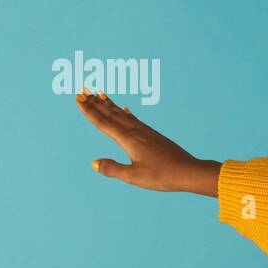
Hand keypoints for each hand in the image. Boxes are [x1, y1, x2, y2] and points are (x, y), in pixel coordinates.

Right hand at [75, 88, 220, 195]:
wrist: (189, 171)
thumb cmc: (163, 176)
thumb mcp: (134, 176)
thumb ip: (113, 169)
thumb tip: (94, 163)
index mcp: (128, 139)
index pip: (104, 122)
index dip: (89, 110)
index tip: (78, 97)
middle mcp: (136, 131)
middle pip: (111, 114)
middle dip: (95, 103)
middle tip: (81, 90)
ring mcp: (146, 132)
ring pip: (123, 114)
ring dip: (110, 105)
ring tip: (99, 94)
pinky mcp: (154, 135)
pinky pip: (136, 120)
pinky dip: (127, 113)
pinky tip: (126, 110)